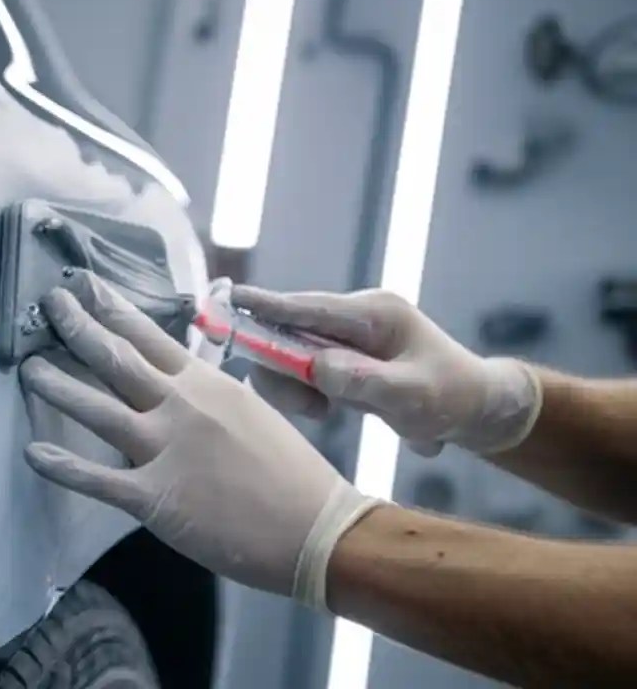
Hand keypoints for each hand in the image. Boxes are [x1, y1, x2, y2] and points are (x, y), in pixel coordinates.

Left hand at [20, 271, 381, 604]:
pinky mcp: (155, 497)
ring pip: (98, 409)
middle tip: (50, 304)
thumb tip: (191, 382)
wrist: (317, 530)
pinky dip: (62, 465)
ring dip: (58, 386)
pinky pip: (98, 478)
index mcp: (207, 385)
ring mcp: (165, 450)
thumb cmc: (293, 475)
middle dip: (78, 327)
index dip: (113, 308)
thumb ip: (215, 395)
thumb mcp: (256, 413)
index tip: (86, 285)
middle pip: (117, 358)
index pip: (150, 336)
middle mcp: (181, 408)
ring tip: (28, 368)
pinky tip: (33, 452)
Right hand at [231, 286, 541, 455]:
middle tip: (307, 405)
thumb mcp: (414, 394)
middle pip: (292, 331)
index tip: (231, 298)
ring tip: (323, 411)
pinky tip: (327, 409)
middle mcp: (355, 318)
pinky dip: (304, 390)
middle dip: (282, 365)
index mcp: (374, 313)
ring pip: (293, 354)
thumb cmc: (453, 397)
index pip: (310, 307)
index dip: (268, 304)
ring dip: (295, 384)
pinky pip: (304, 369)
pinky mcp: (343, 358)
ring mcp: (347, 338)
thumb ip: (364, 382)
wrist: (476, 409)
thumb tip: (315, 367)